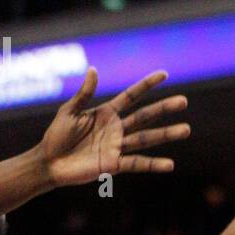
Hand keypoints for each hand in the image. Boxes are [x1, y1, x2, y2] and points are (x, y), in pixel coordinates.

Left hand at [40, 68, 189, 187]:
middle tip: (183, 101)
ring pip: (146, 139)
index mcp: (106, 113)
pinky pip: (137, 163)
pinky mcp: (113, 165)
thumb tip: (93, 69)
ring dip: (166, 134)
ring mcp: (116, 147)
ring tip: (186, 129)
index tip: (164, 74)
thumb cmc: (56, 136)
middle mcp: (116, 129)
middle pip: (145, 116)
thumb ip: (84, 94)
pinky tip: (170, 164)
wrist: (49, 163)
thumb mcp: (69, 111)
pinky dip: (153, 164)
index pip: (131, 96)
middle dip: (164, 108)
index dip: (147, 85)